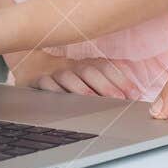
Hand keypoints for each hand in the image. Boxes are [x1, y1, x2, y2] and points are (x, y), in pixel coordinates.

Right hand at [19, 55, 140, 98]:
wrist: (31, 67)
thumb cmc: (68, 77)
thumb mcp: (88, 75)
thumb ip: (109, 81)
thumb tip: (136, 94)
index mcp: (87, 64)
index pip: (106, 67)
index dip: (121, 79)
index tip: (134, 94)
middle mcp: (72, 66)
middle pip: (89, 71)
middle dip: (105, 85)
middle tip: (118, 99)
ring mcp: (54, 73)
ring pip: (68, 77)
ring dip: (81, 89)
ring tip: (93, 100)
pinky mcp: (37, 81)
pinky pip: (46, 86)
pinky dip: (55, 93)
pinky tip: (64, 103)